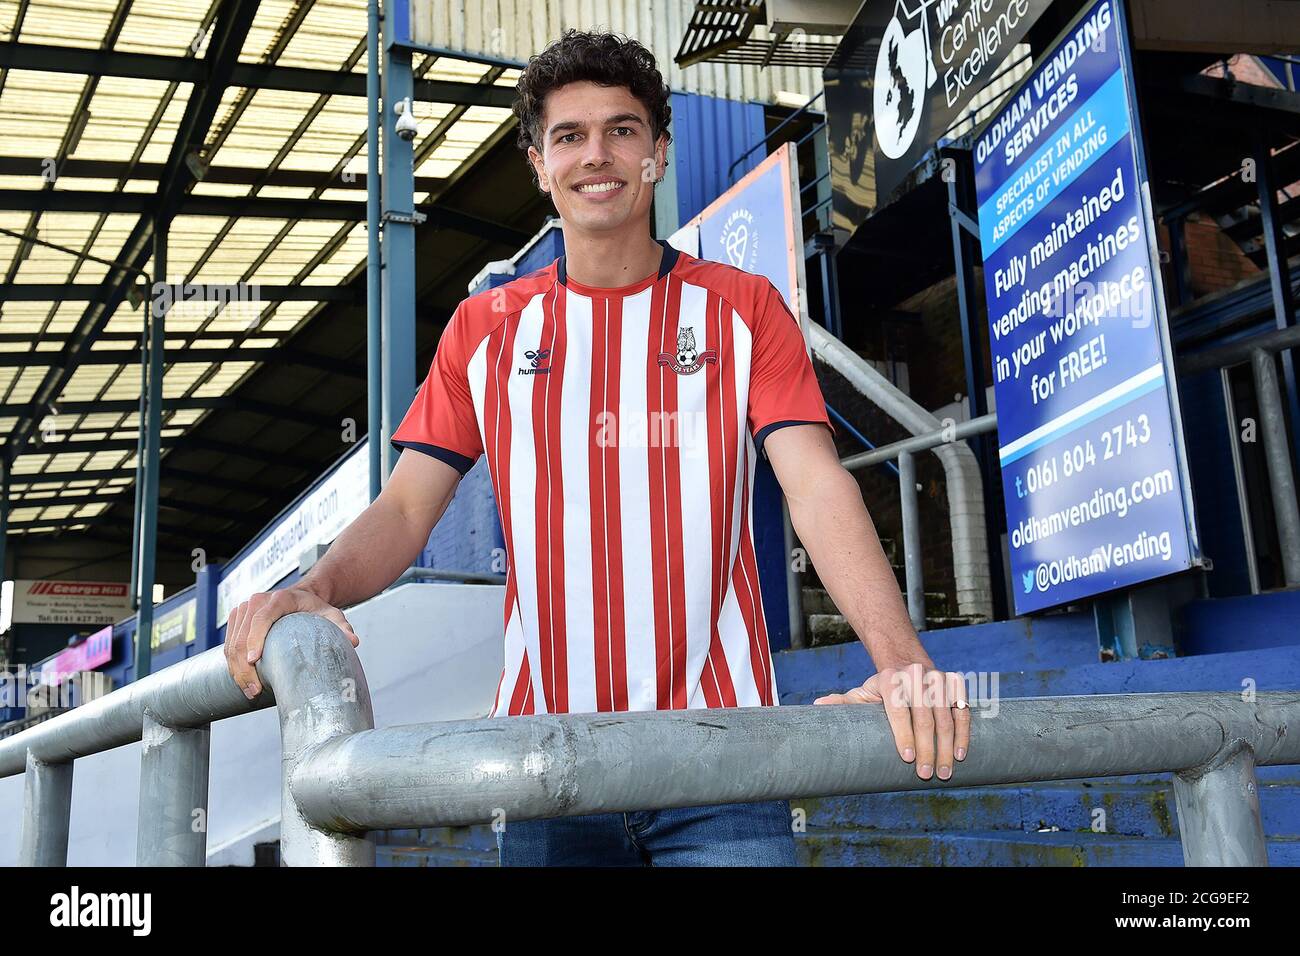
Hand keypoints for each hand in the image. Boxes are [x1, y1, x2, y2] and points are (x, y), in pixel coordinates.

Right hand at [223, 586, 359, 699]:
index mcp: (279, 599)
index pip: (262, 618)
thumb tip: (353, 641)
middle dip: (244, 666)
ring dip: (236, 669)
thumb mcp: (332, 615)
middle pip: (242, 635)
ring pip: (232, 643)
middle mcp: (257, 601)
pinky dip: (232, 664)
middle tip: (254, 690)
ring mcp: (244, 609)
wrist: (303, 597)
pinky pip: (228, 644)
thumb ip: (342, 627)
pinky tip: (242, 680)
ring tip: (249, 690)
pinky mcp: (237, 618)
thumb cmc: (317, 609)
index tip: (254, 661)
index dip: (255, 639)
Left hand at [814, 662, 969, 780]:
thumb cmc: (881, 687)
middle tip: (927, 775)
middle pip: (924, 717)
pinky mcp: (953, 684)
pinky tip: (962, 753)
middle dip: (927, 749)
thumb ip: (843, 703)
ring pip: (946, 716)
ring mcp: (937, 679)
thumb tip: (816, 707)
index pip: (898, 709)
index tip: (907, 759)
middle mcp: (915, 677)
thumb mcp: (862, 693)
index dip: (903, 734)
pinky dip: (964, 732)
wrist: (905, 660)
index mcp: (889, 680)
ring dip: (948, 746)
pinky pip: (962, 710)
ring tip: (945, 772)